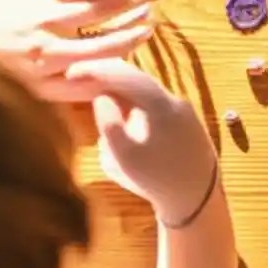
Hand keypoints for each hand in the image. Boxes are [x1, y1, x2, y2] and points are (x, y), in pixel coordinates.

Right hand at [67, 59, 217, 225]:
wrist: (197, 198)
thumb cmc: (156, 180)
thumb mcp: (123, 157)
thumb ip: (109, 124)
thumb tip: (102, 96)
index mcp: (160, 104)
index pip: (125, 74)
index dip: (97, 69)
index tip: (71, 71)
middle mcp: (174, 100)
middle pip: (137, 77)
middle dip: (108, 75)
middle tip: (78, 77)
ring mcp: (182, 109)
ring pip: (145, 90)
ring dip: (120, 88)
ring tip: (94, 90)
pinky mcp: (184, 121)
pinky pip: (153, 102)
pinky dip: (133, 100)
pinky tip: (119, 108)